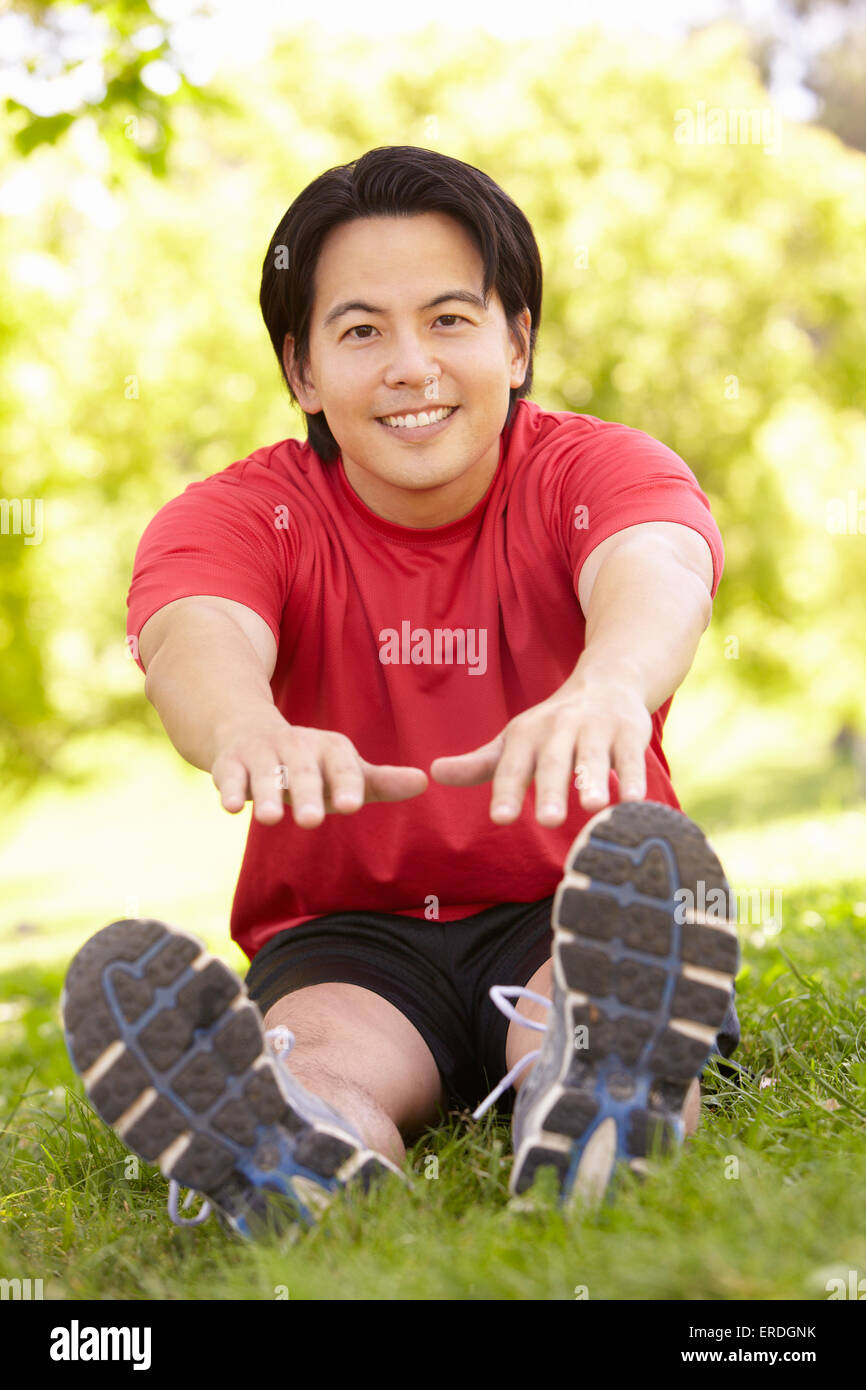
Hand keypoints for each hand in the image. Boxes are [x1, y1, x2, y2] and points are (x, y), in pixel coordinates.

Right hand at [211, 709, 427, 826]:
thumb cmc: (309, 766)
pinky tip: (231, 808)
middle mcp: (296, 747)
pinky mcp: (230, 763)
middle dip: (306, 796)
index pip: (342, 767)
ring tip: (268, 819)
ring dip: (265, 795)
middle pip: (303, 773)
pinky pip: (229, 776)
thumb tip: (425, 782)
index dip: (347, 784)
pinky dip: (228, 790)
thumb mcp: (344, 771)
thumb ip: (382, 782)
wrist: (248, 732)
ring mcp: (261, 753)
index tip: (353, 805)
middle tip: (311, 822)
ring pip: (264, 775)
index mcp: (330, 749)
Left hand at [428, 679, 652, 824]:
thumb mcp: (514, 741)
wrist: (608, 682)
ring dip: (593, 780)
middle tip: (547, 821)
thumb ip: (479, 764)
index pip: (513, 767)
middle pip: (554, 763)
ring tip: (593, 807)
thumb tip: (433, 774)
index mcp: (527, 735)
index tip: (501, 818)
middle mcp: (560, 730)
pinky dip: (634, 778)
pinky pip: (632, 758)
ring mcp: (597, 729)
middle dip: (550, 790)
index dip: (506, 791)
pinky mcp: (630, 733)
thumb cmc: (553, 726)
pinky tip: (634, 802)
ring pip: (594, 758)